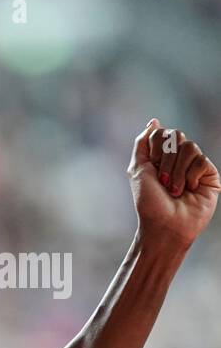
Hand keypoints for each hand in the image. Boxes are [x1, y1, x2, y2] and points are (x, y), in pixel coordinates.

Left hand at [128, 119, 217, 244]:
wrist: (165, 226)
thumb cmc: (149, 203)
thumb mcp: (138, 170)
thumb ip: (143, 144)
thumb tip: (154, 121)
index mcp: (161, 157)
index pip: (162, 133)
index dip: (156, 147)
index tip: (152, 167)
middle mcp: (178, 159)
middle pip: (177, 136)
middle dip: (166, 160)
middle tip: (162, 181)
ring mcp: (195, 166)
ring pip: (190, 147)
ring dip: (177, 171)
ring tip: (174, 190)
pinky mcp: (209, 175)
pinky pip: (201, 160)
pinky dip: (190, 176)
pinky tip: (189, 190)